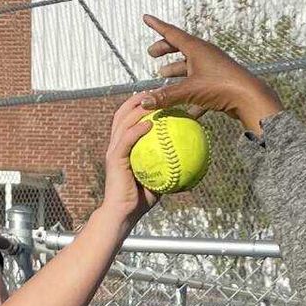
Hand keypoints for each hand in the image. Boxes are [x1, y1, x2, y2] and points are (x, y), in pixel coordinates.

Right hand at [101, 93, 160, 227]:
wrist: (123, 214)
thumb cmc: (140, 201)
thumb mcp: (159, 182)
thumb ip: (170, 170)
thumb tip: (191, 166)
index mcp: (123, 148)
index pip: (128, 120)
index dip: (140, 106)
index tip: (157, 98)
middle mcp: (116, 145)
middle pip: (123, 114)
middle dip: (137, 99)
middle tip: (155, 90)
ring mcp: (114, 150)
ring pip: (123, 122)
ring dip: (137, 108)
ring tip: (152, 100)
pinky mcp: (115, 159)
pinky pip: (127, 139)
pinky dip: (137, 129)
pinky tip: (150, 123)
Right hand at [140, 15, 283, 134]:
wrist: (250, 98)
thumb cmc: (222, 87)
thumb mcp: (190, 91)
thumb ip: (167, 96)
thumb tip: (144, 101)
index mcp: (196, 48)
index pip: (172, 33)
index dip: (157, 26)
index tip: (146, 18)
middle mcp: (205, 54)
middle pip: (180, 47)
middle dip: (165, 50)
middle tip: (152, 54)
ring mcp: (213, 67)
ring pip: (190, 66)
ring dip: (176, 70)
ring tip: (164, 76)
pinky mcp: (220, 82)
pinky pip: (201, 84)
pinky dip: (191, 93)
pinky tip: (185, 107)